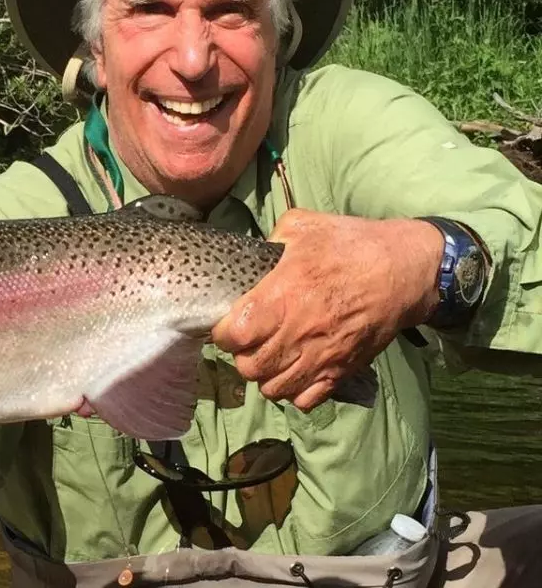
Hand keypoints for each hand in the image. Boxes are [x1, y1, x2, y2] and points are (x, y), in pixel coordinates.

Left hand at [211, 209, 441, 410]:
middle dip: (242, 355)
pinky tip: (294, 371)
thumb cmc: (352, 244)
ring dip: (265, 375)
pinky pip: (305, 400)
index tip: (228, 324)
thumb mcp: (304, 226)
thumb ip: (271, 240)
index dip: (223, 332)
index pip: (232, 335)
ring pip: (273, 388)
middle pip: (248, 367)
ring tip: (269, 357)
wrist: (404, 270)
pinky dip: (293, 391)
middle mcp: (297, 333)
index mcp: (281, 296)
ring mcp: (320, 356)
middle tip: (249, 341)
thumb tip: (255, 253)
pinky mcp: (341, 371)